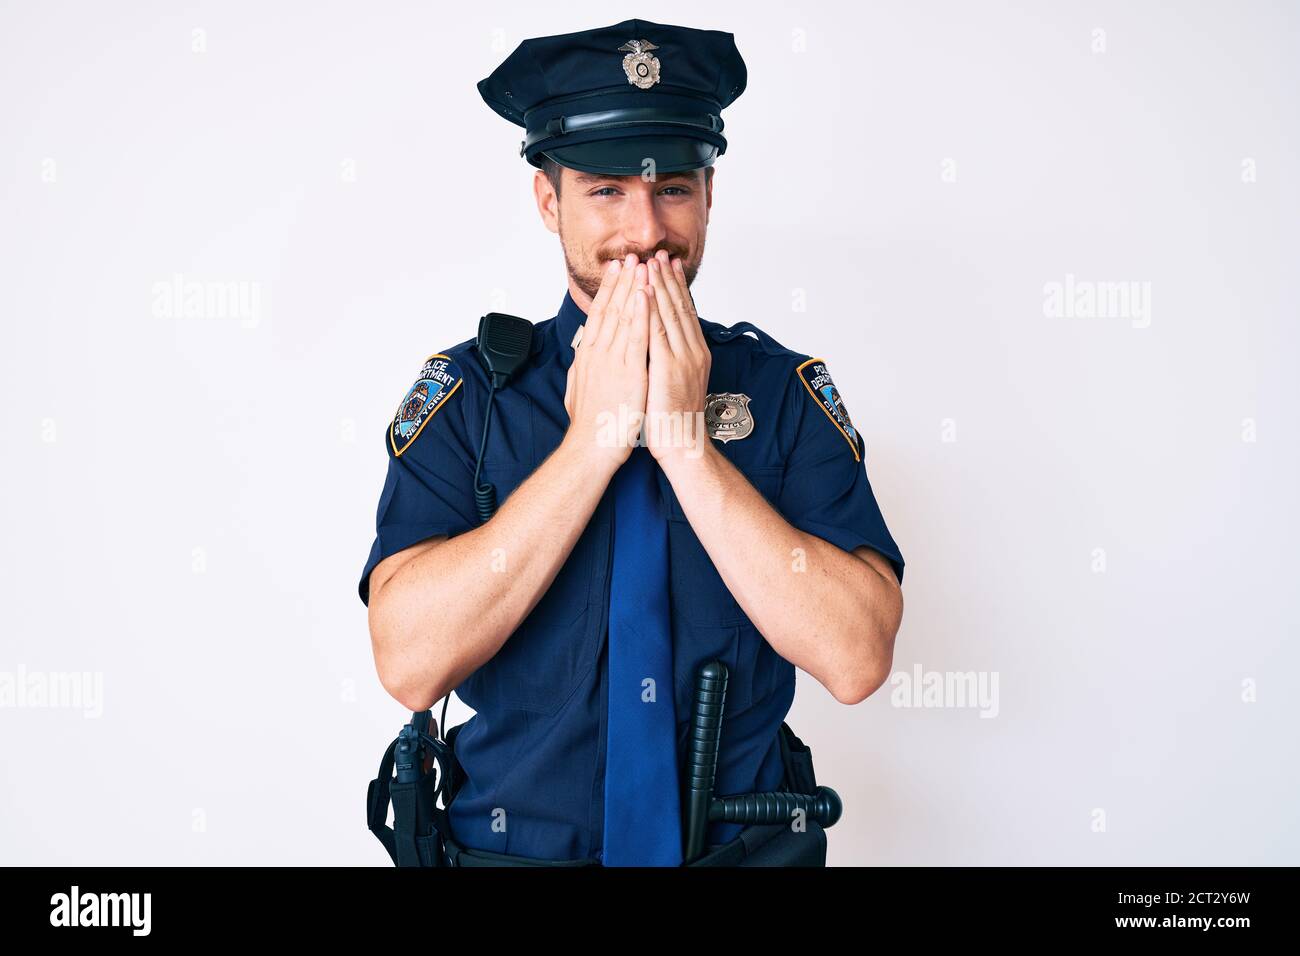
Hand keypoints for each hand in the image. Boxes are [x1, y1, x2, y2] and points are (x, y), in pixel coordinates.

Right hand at [562, 253, 650, 474]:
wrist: (593, 447)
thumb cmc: (591, 424)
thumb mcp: (581, 388)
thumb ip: (585, 367)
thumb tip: (584, 354)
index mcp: (589, 356)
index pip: (600, 315)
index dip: (609, 290)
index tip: (616, 270)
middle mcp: (599, 353)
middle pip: (612, 308)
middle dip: (622, 281)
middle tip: (630, 256)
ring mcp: (613, 361)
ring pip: (625, 316)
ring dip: (634, 288)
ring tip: (642, 265)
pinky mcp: (629, 371)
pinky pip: (637, 336)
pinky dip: (642, 313)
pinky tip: (647, 294)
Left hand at [644, 249, 711, 465]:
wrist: (682, 443)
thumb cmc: (674, 419)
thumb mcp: (677, 382)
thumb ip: (672, 360)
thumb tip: (663, 346)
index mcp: (694, 354)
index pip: (684, 313)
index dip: (675, 288)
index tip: (667, 266)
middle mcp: (692, 351)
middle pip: (679, 307)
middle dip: (668, 279)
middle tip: (660, 254)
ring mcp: (681, 358)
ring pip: (669, 314)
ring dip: (659, 286)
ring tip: (650, 262)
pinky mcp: (667, 367)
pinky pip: (657, 332)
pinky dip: (651, 309)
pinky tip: (644, 292)